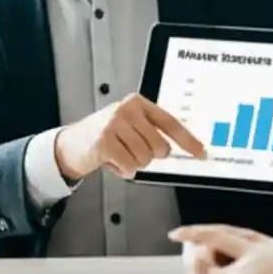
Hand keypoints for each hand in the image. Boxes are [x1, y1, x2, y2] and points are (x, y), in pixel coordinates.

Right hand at [54, 92, 206, 179]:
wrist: (71, 144)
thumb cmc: (104, 136)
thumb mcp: (129, 125)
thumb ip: (150, 131)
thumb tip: (177, 147)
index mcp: (137, 103)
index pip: (170, 122)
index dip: (187, 140)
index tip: (200, 152)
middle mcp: (127, 110)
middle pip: (159, 147)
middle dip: (149, 156)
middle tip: (132, 151)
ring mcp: (115, 124)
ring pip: (145, 158)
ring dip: (133, 163)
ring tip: (118, 154)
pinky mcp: (105, 141)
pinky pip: (129, 166)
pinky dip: (122, 170)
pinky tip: (111, 161)